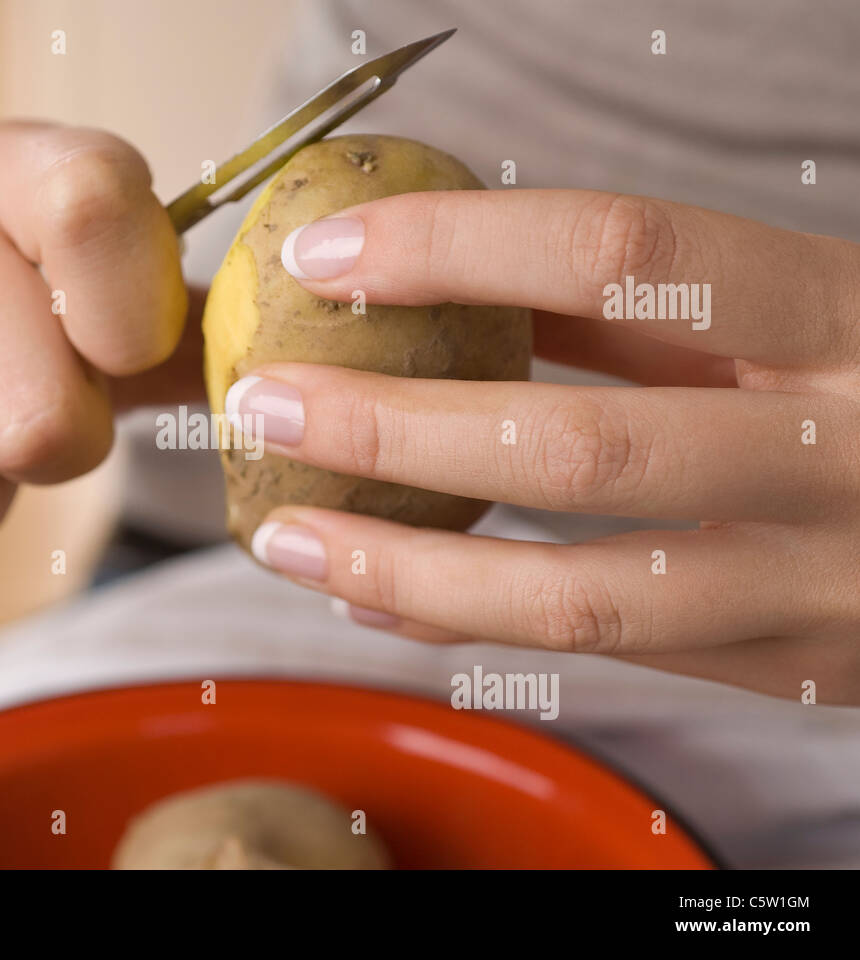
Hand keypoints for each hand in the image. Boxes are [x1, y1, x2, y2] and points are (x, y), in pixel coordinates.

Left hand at [234, 189, 859, 702]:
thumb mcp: (791, 307)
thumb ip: (641, 306)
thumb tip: (443, 286)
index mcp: (846, 318)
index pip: (623, 254)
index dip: (455, 247)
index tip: (327, 253)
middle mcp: (842, 456)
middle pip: (578, 444)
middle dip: (392, 425)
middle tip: (267, 400)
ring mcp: (817, 585)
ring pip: (576, 592)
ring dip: (404, 564)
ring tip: (285, 533)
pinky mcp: (790, 669)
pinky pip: (598, 653)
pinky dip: (466, 622)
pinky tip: (373, 592)